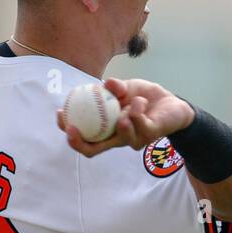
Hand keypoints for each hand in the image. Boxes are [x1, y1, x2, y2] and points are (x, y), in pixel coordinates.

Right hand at [57, 79, 194, 157]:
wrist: (171, 103)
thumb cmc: (144, 98)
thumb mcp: (127, 89)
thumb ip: (116, 87)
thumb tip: (105, 83)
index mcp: (106, 130)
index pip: (83, 137)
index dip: (68, 131)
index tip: (60, 115)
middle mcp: (116, 139)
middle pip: (92, 149)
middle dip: (78, 142)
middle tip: (72, 129)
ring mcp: (132, 140)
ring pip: (120, 136)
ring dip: (123, 118)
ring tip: (128, 102)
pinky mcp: (149, 135)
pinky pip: (139, 125)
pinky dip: (138, 109)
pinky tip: (140, 101)